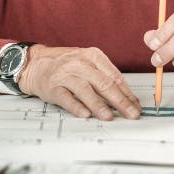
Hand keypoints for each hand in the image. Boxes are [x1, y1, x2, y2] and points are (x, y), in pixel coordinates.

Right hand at [17, 45, 141, 120]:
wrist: (37, 64)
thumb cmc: (67, 65)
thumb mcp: (87, 63)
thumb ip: (105, 77)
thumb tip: (127, 99)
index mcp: (93, 56)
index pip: (115, 76)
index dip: (127, 93)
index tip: (136, 107)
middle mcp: (80, 63)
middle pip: (104, 83)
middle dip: (120, 101)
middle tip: (131, 114)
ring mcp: (65, 74)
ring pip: (86, 90)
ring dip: (99, 105)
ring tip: (109, 117)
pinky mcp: (53, 87)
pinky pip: (67, 98)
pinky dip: (76, 106)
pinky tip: (85, 114)